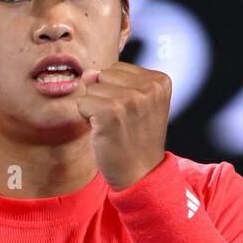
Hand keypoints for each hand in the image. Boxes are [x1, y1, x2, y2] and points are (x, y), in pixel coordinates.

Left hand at [76, 61, 170, 190]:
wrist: (140, 174)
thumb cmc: (135, 140)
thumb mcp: (135, 104)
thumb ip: (114, 82)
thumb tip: (88, 73)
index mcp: (160, 80)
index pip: (118, 68)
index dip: (116, 91)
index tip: (130, 114)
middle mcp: (149, 86)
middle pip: (104, 74)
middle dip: (105, 97)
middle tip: (120, 121)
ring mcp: (131, 98)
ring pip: (91, 89)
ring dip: (95, 109)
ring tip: (113, 127)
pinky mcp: (111, 111)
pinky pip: (82, 103)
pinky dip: (87, 119)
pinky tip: (103, 132)